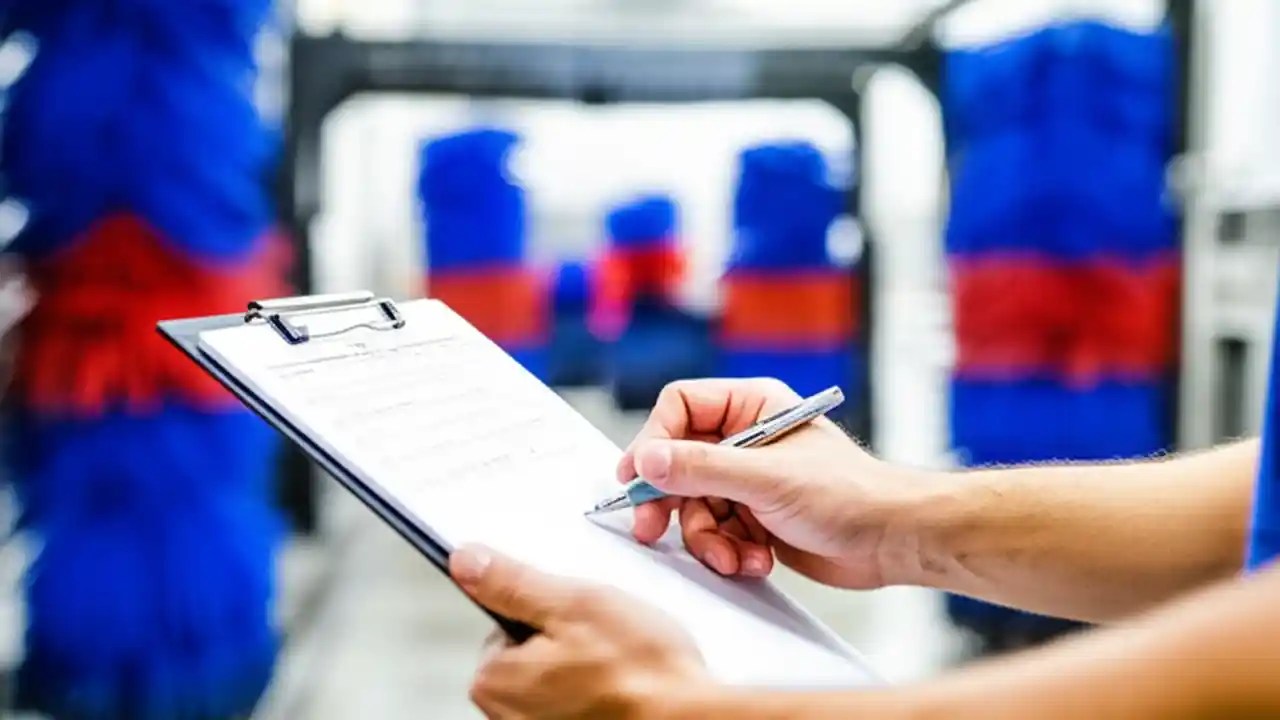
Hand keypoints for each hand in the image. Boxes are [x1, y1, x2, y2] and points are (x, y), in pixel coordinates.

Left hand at [451, 544, 707, 719]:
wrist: (689, 719)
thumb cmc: (640, 671)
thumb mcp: (573, 603)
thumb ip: (512, 583)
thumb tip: (467, 561)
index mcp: (495, 682)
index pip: (501, 626)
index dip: (544, 611)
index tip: (573, 614)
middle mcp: (509, 718)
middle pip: (527, 656)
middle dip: (564, 641)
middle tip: (603, 636)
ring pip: (555, 681)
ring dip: (584, 668)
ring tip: (620, 660)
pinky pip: (579, 704)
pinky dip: (600, 693)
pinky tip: (626, 684)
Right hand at [620, 378, 933, 589]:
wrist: (893, 541)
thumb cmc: (850, 495)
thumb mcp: (766, 479)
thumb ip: (702, 468)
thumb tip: (647, 460)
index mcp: (751, 406)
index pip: (679, 408)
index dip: (652, 440)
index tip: (636, 477)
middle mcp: (744, 439)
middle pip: (677, 462)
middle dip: (670, 502)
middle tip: (651, 528)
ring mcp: (747, 479)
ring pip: (693, 506)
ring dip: (708, 538)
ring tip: (735, 556)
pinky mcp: (753, 516)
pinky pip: (715, 532)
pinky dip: (729, 552)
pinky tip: (756, 561)